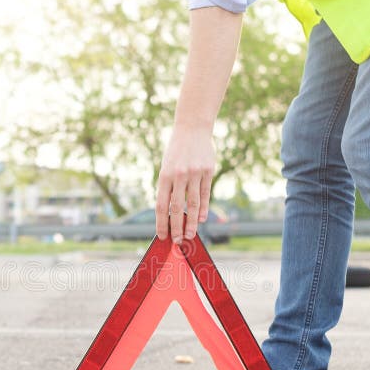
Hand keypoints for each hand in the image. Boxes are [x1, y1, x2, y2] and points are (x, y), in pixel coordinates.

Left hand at [156, 127, 214, 242]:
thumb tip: (169, 213)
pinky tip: (201, 219)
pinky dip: (203, 208)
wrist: (192, 128)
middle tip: (177, 241)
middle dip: (176, 227)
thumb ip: (168, 188)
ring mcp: (194, 173)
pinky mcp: (208, 171)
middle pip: (177, 208)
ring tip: (189, 235)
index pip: (161, 205)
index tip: (162, 235)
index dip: (161, 223)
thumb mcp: (166, 167)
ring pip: (193, 204)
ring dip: (191, 222)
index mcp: (164, 175)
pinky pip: (205, 194)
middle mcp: (179, 175)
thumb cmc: (176, 151)